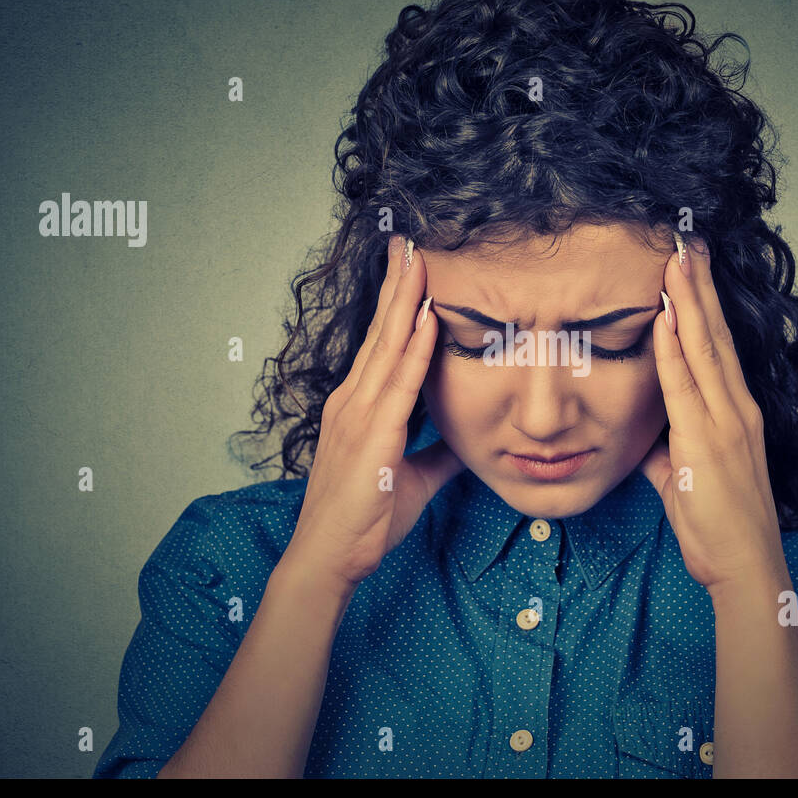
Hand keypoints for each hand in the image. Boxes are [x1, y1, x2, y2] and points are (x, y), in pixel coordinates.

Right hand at [285, 232, 463, 591]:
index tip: (412, 269)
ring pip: (388, 345)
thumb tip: (467, 442)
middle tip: (410, 242)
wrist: (330, 555)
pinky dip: (413, 348)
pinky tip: (426, 318)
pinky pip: (398, 383)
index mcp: (360, 407)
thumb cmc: (364, 519)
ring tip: (418, 260)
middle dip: (398, 285)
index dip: (399, 305)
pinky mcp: (372, 435)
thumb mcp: (411, 477)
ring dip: (406, 300)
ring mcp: (359, 414)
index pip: (383, 344)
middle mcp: (354, 401)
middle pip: (381, 331)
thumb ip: (437, 453)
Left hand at [636, 237, 786, 593]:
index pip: (716, 347)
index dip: (702, 305)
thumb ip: (670, 454)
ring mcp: (725, 422)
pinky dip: (674, 347)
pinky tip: (664, 316)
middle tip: (686, 241)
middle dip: (698, 286)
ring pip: (703, 348)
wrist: (746, 567)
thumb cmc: (719, 529)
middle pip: (714, 334)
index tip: (690, 268)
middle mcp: (736, 409)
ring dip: (687, 301)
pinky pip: (685, 385)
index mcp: (734, 414)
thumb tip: (650, 444)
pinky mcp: (708, 441)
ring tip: (676, 259)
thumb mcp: (687, 482)